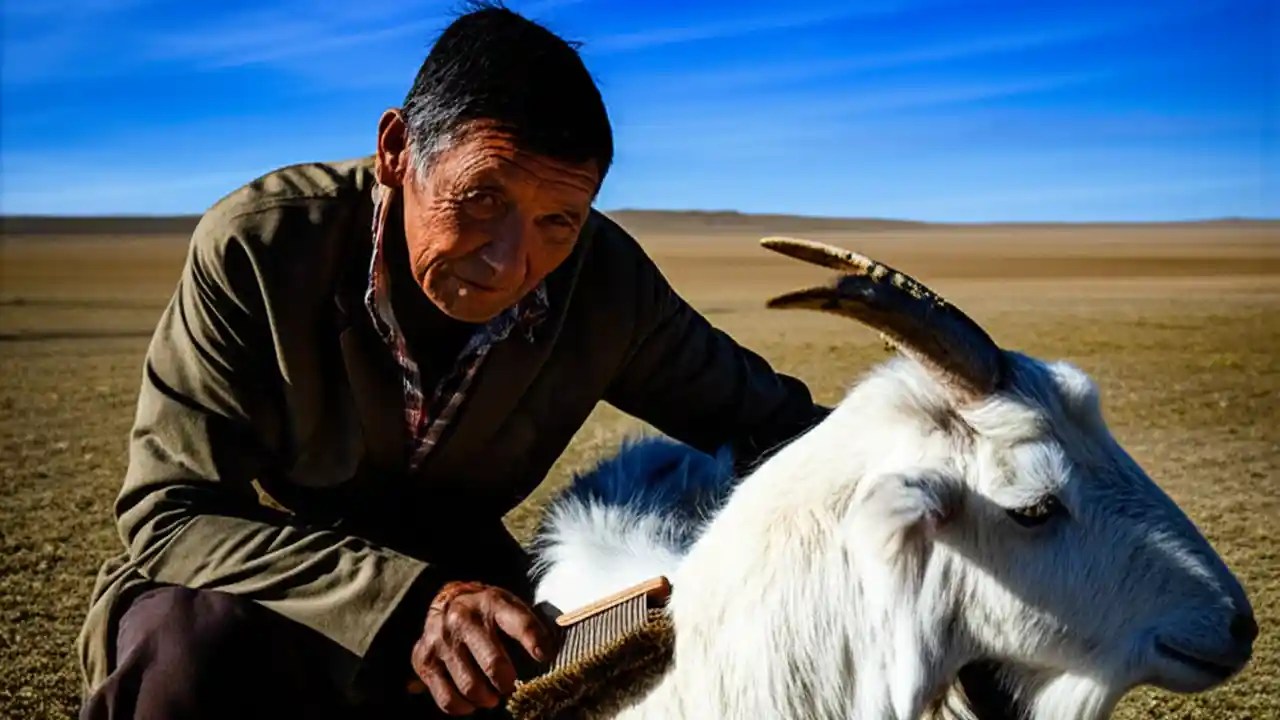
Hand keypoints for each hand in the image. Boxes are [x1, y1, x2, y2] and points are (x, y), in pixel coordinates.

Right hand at [411, 580, 553, 715]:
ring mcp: (441, 640)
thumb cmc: (486, 610)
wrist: (446, 599)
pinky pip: (446, 698)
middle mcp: (463, 619)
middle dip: (507, 683)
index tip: (544, 657)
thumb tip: (547, 654)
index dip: (534, 642)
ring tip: (492, 697)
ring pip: (470, 685)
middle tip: (511, 687)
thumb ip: (528, 627)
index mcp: (491, 603)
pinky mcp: (423, 659)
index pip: (518, 622)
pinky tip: (471, 703)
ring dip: (487, 699)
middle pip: (493, 663)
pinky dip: (463, 707)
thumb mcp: (508, 605)